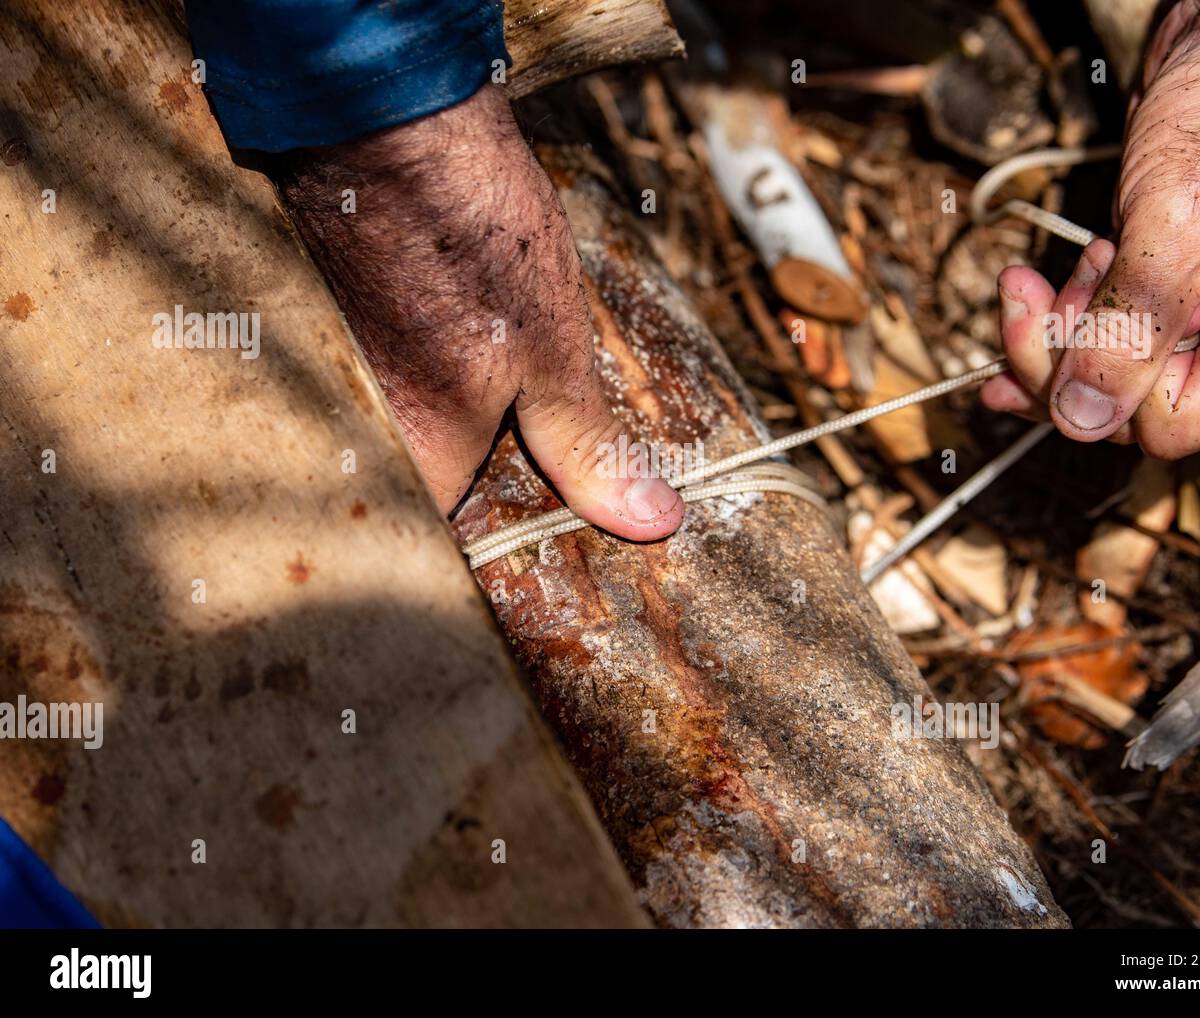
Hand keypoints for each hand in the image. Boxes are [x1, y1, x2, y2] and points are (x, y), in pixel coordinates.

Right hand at [279, 84, 684, 538]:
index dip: (500, 543)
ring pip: (398, 444)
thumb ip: (588, 447)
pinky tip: (448, 344)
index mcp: (422, 458)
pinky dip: (417, 383)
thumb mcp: (553, 354)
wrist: (386, 124)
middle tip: (523, 447)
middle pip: (423, 496)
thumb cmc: (473, 240)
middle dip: (475, 483)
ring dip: (447, 432)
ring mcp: (339, 387)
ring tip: (485, 385)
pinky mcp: (331, 341)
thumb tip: (648, 521)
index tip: (542, 527)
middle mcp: (366, 438)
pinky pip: (376, 393)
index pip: (453, 545)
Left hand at [982, 0, 1199, 456]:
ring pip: (1102, 364)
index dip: (1092, 391)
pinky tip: (1050, 278)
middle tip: (1019, 298)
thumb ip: (1130, 333)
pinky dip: (1064, 307)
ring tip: (1033, 279)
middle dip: (1057, 356)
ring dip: (1054, 329)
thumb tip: (1080, 417)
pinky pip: (1100, 324)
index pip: (1164, 423)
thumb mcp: (1176, 232)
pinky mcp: (1158, 283)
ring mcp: (1196, 313)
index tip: (1043, 334)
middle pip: (1123, 399)